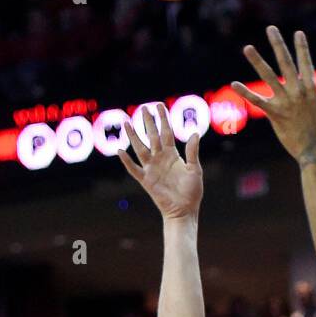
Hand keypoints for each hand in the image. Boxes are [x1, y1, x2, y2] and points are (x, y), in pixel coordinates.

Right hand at [118, 102, 202, 220]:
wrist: (184, 210)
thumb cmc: (192, 192)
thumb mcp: (195, 170)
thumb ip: (192, 152)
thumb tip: (195, 133)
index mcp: (172, 155)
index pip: (166, 133)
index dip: (163, 119)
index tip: (159, 105)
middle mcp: (160, 159)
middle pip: (152, 136)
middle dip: (148, 122)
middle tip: (143, 108)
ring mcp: (152, 169)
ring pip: (140, 148)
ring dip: (134, 136)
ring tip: (126, 123)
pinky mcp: (146, 180)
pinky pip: (134, 169)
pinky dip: (126, 161)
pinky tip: (120, 151)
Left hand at [231, 27, 315, 163]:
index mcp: (312, 89)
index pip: (306, 63)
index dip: (302, 48)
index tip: (298, 33)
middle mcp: (298, 92)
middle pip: (286, 63)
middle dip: (278, 44)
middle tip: (271, 29)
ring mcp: (285, 102)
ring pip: (269, 77)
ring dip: (257, 61)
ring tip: (247, 47)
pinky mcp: (275, 114)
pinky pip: (257, 101)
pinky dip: (245, 92)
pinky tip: (234, 84)